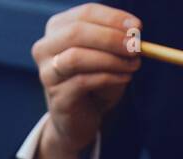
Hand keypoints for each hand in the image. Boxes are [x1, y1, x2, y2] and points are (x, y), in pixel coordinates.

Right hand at [28, 3, 140, 158]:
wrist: (79, 120)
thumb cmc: (94, 83)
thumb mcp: (107, 55)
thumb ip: (117, 41)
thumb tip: (133, 32)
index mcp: (57, 29)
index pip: (85, 13)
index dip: (112, 18)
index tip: (137, 27)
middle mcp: (45, 48)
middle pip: (76, 32)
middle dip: (110, 38)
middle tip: (136, 46)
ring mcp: (47, 74)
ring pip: (76, 57)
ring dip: (110, 59)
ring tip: (133, 65)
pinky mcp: (56, 97)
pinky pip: (83, 82)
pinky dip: (109, 77)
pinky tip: (124, 78)